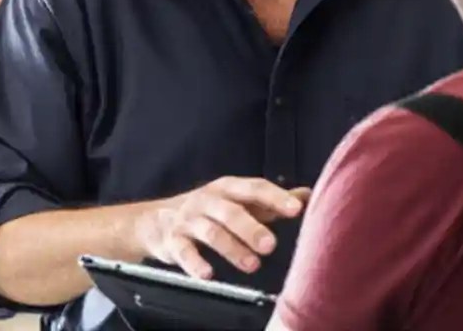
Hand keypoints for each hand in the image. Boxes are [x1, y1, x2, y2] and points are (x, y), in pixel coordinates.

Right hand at [133, 176, 309, 279]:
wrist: (156, 220)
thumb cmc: (207, 210)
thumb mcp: (237, 199)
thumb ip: (270, 200)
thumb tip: (306, 194)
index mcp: (227, 188)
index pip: (253, 188)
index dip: (274, 197)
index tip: (295, 208)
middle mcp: (207, 200)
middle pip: (230, 211)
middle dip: (251, 228)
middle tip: (270, 245)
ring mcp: (189, 220)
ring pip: (211, 232)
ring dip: (231, 249)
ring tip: (251, 265)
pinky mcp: (173, 240)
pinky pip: (184, 251)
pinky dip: (195, 263)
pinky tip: (208, 274)